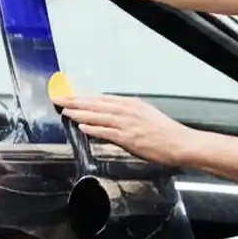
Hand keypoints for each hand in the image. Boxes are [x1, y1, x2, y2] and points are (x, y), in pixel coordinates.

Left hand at [54, 94, 196, 165]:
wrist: (179, 143)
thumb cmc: (163, 131)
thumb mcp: (144, 114)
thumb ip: (125, 113)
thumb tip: (107, 114)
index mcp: (129, 104)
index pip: (100, 98)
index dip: (82, 97)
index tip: (68, 95)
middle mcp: (126, 110)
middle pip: (95, 104)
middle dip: (75, 101)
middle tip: (58, 99)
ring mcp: (127, 124)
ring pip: (98, 115)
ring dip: (80, 112)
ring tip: (65, 110)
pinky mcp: (128, 138)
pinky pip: (107, 132)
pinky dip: (94, 128)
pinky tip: (82, 126)